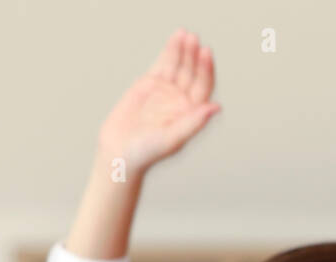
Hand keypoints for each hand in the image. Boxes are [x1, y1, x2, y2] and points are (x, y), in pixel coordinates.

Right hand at [97, 28, 220, 176]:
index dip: (206, 69)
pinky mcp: (150, 84)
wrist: (120, 152)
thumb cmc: (148, 152)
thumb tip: (216, 107)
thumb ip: (194, 122)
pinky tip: (175, 39)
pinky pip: (162, 64)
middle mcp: (182, 100)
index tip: (205, 53)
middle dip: (193, 56)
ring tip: (184, 34)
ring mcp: (167, 91)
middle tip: (194, 39)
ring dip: (182, 50)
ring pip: (178, 66)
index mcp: (192, 112)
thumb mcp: (172, 138)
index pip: (203, 86)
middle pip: (192, 73)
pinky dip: (168, 52)